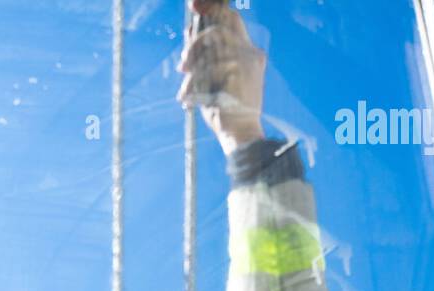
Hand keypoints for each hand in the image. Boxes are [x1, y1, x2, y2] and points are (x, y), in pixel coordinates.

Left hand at [178, 0, 265, 153]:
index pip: (231, 19)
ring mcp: (246, 61)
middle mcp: (250, 53)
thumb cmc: (225, 110)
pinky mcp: (238, 72)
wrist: (239, 135)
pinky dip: (193, 84)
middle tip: (183, 64)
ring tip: (186, 88)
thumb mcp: (214, 79)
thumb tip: (189, 34)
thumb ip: (206, 57)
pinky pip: (207, 68)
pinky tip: (189, 99)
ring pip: (210, 50)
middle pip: (218, 28)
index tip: (193, 8)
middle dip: (195, 43)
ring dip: (192, 71)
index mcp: (248, 52)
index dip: (212, 9)